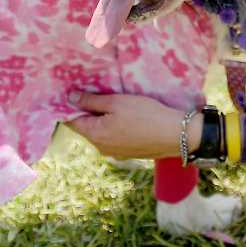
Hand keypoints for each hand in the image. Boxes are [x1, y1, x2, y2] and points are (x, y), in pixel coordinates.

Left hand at [65, 93, 199, 159]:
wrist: (175, 135)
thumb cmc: (145, 115)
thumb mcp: (117, 102)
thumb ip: (91, 101)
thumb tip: (70, 98)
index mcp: (95, 135)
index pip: (72, 121)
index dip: (70, 106)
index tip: (74, 93)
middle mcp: (101, 148)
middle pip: (86, 127)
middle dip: (88, 112)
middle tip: (95, 93)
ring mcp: (115, 153)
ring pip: (100, 133)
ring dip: (102, 120)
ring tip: (113, 104)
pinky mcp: (128, 154)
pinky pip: (113, 139)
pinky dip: (114, 128)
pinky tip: (126, 118)